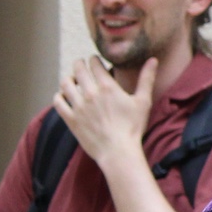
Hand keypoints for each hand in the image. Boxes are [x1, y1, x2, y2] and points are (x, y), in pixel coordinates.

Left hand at [55, 54, 152, 174]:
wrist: (118, 152)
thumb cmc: (133, 128)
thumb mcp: (143, 102)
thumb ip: (146, 79)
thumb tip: (153, 60)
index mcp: (107, 86)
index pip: (94, 63)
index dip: (94, 59)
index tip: (96, 62)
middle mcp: (90, 93)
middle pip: (78, 68)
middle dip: (80, 64)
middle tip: (82, 66)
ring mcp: (79, 106)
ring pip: (65, 83)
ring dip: (69, 78)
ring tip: (73, 80)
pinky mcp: (71, 119)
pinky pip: (58, 101)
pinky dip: (59, 95)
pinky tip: (64, 96)